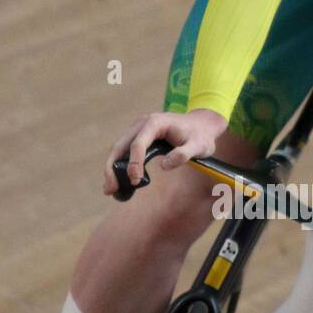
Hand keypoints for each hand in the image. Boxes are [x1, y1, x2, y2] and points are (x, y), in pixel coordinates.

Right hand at [103, 108, 228, 194]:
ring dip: (112, 168)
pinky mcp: (138, 135)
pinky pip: (125, 150)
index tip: (135, 181)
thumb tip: (164, 165)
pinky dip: (119, 165)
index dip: (134, 163)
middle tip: (110, 189)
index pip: (138, 143)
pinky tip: (118, 181)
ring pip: (119, 148)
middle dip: (113, 168)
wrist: (202, 124)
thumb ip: (183, 155)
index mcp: (155, 123)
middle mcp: (142, 123)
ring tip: (110, 189)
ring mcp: (138, 128)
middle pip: (121, 145)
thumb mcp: (199, 147)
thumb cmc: (201, 136)